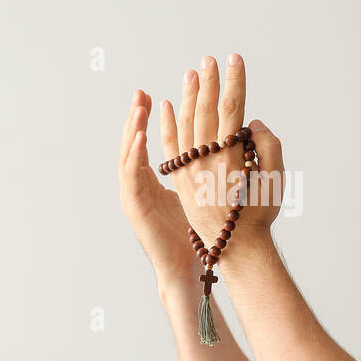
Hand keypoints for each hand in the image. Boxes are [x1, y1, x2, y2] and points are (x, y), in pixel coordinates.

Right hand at [118, 88, 199, 282]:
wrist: (185, 268)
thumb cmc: (195, 234)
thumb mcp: (201, 192)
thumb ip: (210, 167)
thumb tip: (230, 140)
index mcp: (157, 180)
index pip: (152, 142)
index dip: (153, 118)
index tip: (157, 95)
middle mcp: (143, 184)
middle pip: (136, 143)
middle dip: (138, 116)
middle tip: (141, 92)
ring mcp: (136, 195)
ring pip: (129, 155)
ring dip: (134, 129)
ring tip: (140, 106)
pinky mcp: (137, 207)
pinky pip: (132, 177)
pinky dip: (134, 155)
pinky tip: (141, 135)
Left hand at [159, 54, 283, 250]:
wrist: (234, 248)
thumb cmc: (259, 216)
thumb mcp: (275, 182)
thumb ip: (269, 148)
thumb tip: (253, 123)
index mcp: (231, 159)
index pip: (232, 109)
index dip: (234, 82)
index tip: (235, 59)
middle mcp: (206, 161)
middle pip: (206, 111)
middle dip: (209, 82)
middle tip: (209, 59)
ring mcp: (189, 170)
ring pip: (186, 124)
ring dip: (189, 96)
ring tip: (191, 73)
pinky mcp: (179, 179)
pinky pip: (170, 145)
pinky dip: (167, 123)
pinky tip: (167, 104)